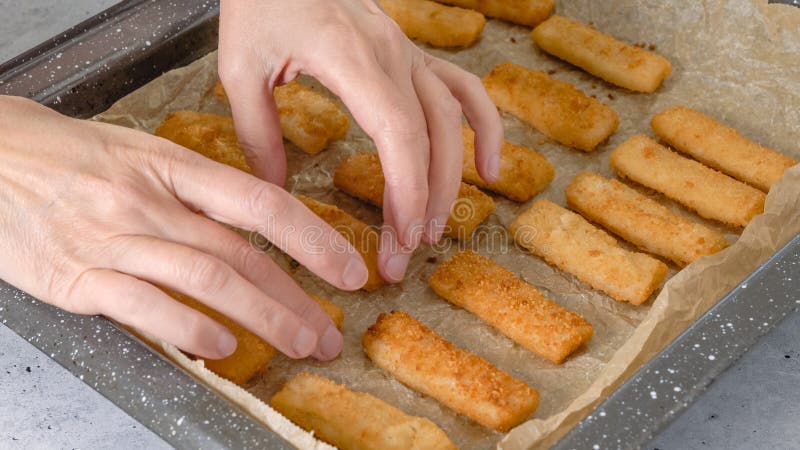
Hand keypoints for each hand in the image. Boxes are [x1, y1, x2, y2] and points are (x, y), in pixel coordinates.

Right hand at [0, 96, 367, 360]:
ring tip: (299, 343)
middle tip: (330, 331)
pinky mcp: (78, 275)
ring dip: (264, 317)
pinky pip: (144, 305)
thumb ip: (197, 191)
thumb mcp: (143, 155)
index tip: (347, 269)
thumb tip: (256, 224)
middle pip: (243, 253)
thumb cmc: (72, 158)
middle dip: (297, 298)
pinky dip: (188, 328)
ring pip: (207, 280)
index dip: (313, 239)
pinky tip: (222, 346)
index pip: (263, 204)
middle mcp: (152, 202)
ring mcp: (116, 238)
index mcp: (174, 167)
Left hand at [218, 0, 502, 281]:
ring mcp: (408, 52)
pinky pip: (463, 89)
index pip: (400, 134)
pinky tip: (489, 168)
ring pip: (452, 120)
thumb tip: (274, 194)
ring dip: (451, 178)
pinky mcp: (410, 55)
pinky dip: (484, 128)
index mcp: (352, 58)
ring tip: (437, 228)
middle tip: (405, 254)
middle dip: (427, 202)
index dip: (409, 191)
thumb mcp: (240, 68)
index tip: (403, 238)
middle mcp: (393, 54)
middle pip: (431, 136)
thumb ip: (257, 133)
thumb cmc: (259, 2)